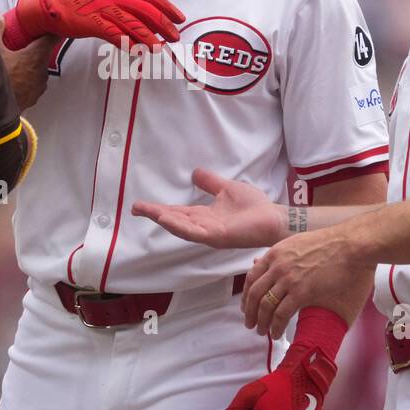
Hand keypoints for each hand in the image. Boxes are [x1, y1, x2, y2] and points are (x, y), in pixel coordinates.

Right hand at [1, 33, 54, 110]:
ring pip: (37, 70)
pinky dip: (25, 80)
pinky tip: (13, 79)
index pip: (54, 37)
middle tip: (22, 43)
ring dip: (28, 66)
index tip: (55, 24)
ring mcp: (39, 86)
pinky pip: (32, 84)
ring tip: (14, 63)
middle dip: (34, 48)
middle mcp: (42, 71)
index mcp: (36, 56)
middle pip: (43, 54)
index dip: (55, 29)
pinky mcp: (34, 98)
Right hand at [2, 0, 184, 50]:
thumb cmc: (76, 7)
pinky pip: (112, 33)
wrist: (48, 7)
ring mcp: (101, 9)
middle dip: (163, 24)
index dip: (167, 7)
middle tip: (175, 37)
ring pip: (131, 22)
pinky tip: (134, 52)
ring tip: (159, 48)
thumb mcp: (102, 3)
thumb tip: (139, 20)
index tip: (180, 19)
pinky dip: (125, 42)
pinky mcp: (90, 22)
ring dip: (148, 36)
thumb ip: (121, 10)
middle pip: (145, 10)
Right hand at [132, 168, 284, 248]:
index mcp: (204, 216)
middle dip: (154, 214)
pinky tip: (167, 219)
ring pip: (181, 227)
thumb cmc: (254, 207)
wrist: (274, 219)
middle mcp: (203, 226)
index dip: (159, 208)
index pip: (177, 212)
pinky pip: (195, 232)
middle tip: (135, 208)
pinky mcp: (218, 237)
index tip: (140, 204)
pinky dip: (180, 226)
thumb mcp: (227, 188)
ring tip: (147, 212)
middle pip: (174, 220)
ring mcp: (209, 233)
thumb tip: (194, 172)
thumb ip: (210, 183)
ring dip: (164, 220)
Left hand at [244, 227, 366, 337]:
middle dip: (250, 312)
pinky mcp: (302, 292)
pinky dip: (276, 326)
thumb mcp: (296, 243)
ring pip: (266, 306)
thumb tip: (260, 263)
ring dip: (261, 322)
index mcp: (274, 253)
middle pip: (254, 294)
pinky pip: (282, 314)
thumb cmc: (328, 243)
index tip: (246, 305)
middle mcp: (277, 267)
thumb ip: (278, 256)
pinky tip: (276, 333)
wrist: (349, 245)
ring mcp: (288, 280)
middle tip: (250, 323)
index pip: (251, 277)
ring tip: (262, 331)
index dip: (246, 295)